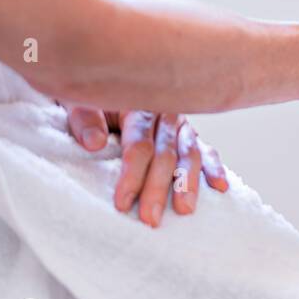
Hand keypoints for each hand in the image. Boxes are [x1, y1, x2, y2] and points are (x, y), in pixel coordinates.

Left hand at [66, 107, 228, 226]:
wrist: (107, 79)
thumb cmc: (90, 100)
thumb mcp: (77, 103)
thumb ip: (85, 120)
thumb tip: (95, 143)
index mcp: (139, 104)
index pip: (139, 144)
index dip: (132, 175)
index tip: (122, 203)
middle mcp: (165, 114)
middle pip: (166, 154)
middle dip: (158, 188)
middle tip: (151, 219)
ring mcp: (180, 125)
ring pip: (189, 155)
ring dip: (188, 183)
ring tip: (185, 210)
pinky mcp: (188, 135)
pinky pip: (205, 151)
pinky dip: (214, 168)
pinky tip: (221, 187)